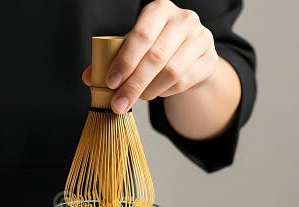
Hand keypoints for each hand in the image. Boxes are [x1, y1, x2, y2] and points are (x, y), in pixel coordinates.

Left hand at [82, 0, 218, 113]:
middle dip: (133, 84)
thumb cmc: (155, 47)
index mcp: (159, 10)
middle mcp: (183, 19)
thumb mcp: (133, 47)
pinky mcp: (209, 60)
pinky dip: (165, 92)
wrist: (190, 56)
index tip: (110, 82)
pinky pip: (183, 82)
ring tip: (139, 96)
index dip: (124, 60)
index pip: (140, 34)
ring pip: (171, 72)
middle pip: (155, 57)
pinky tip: (157, 91)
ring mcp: (200, 38)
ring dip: (149, 90)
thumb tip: (89, 77)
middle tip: (119, 103)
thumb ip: (111, 59)